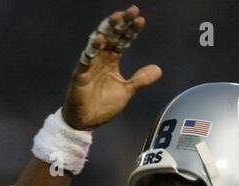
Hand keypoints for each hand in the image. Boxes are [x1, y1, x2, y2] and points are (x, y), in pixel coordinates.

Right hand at [63, 6, 161, 130]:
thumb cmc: (103, 105)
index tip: (141, 19)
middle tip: (132, 10)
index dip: (131, 30)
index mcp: (112, 61)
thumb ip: (140, 79)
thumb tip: (158, 69)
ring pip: (98, 42)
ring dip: (108, 29)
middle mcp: (101, 59)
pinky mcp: (80, 74)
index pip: (122, 41)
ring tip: (117, 17)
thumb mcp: (126, 91)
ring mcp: (90, 65)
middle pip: (112, 36)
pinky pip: (86, 59)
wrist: (86, 121)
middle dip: (122, 23)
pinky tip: (100, 40)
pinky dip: (92, 49)